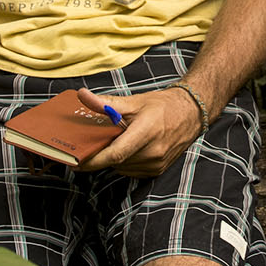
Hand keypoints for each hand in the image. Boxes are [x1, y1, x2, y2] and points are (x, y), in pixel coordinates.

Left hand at [73, 85, 202, 177]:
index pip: (115, 154)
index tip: (74, 162)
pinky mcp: (158, 170)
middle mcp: (153, 152)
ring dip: (113, 158)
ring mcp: (156, 164)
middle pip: (115, 161)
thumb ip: (106, 103)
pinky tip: (128, 148)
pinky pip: (131, 170)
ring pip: (122, 167)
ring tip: (116, 141)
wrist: (190, 114)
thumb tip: (82, 95)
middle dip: (101, 155)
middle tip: (92, 143)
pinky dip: (124, 162)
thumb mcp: (134, 101)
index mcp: (146, 132)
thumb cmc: (162, 106)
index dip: (92, 160)